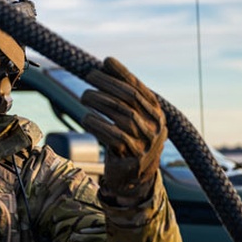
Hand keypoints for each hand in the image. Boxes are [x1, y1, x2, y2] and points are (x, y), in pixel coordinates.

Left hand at [81, 57, 166, 199]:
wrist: (135, 180)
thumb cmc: (128, 142)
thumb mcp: (131, 119)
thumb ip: (122, 97)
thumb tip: (105, 64)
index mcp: (156, 114)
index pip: (139, 89)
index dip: (123, 73)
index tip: (106, 61)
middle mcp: (155, 126)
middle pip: (131, 99)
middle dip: (108, 84)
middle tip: (89, 76)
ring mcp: (146, 143)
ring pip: (123, 115)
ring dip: (100, 102)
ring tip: (85, 96)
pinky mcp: (133, 157)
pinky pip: (114, 137)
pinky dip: (98, 125)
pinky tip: (86, 118)